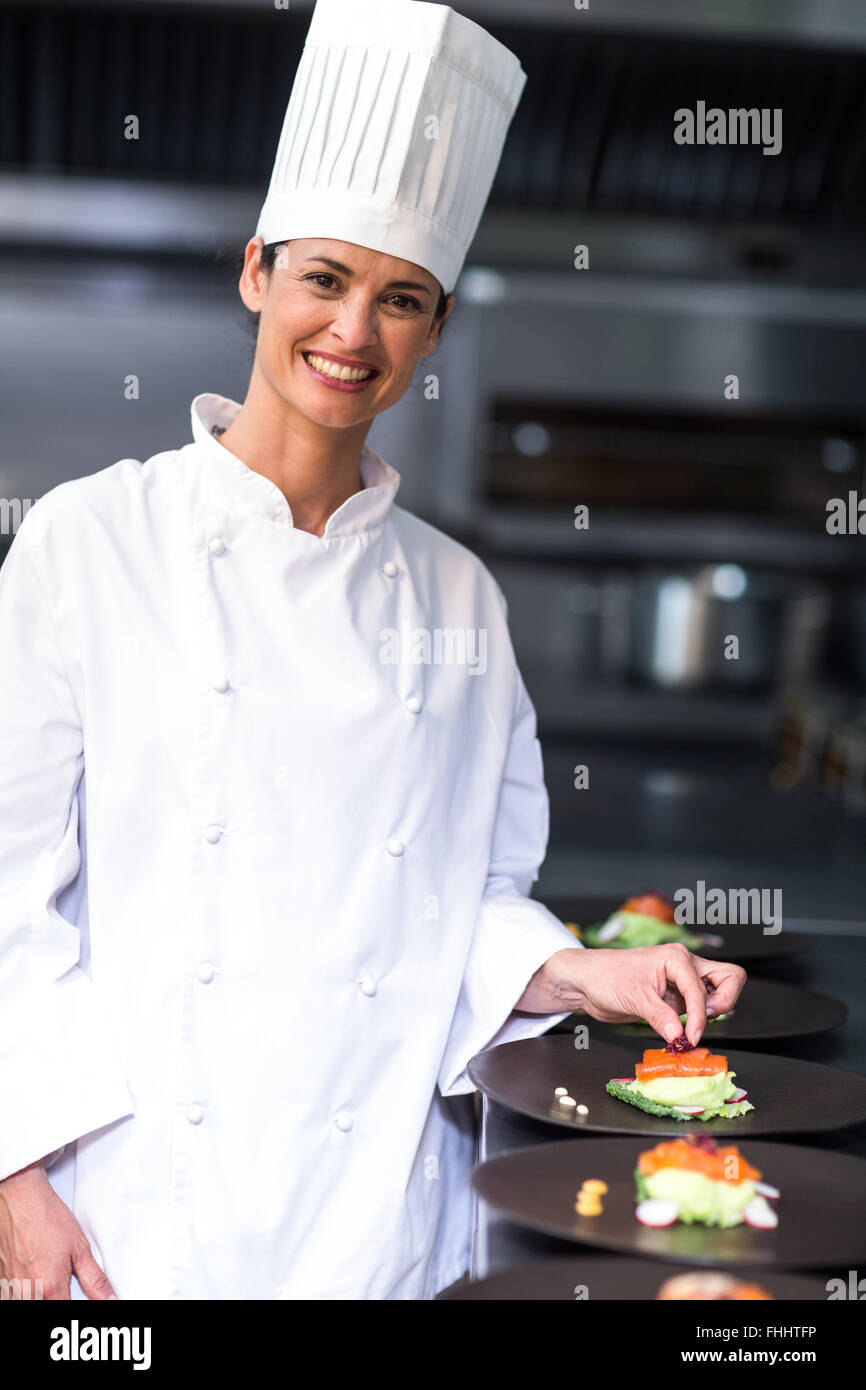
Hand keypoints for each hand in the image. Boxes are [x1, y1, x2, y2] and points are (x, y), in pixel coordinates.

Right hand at [0, 1160, 117, 1300]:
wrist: (20, 1199)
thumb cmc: (46, 1217)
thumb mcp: (79, 1247)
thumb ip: (95, 1279)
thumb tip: (110, 1299)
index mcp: (50, 1286)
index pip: (67, 1313)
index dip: (77, 1305)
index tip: (79, 1297)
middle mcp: (27, 1292)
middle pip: (46, 1308)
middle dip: (56, 1299)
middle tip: (60, 1283)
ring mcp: (9, 1288)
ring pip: (28, 1305)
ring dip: (39, 1297)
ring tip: (45, 1276)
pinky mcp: (0, 1283)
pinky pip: (12, 1298)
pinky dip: (25, 1292)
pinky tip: (31, 1278)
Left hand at [517, 943, 746, 1045]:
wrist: (587, 982)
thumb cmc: (606, 977)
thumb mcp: (634, 998)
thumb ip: (660, 1017)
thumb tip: (681, 1038)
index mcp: (677, 958)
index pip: (702, 990)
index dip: (700, 1017)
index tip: (691, 1038)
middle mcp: (685, 967)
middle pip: (729, 978)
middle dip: (725, 1001)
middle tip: (703, 1020)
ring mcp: (682, 982)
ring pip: (718, 992)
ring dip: (712, 1012)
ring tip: (692, 1027)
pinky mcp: (676, 998)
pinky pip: (700, 1008)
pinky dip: (698, 1021)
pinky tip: (683, 1032)